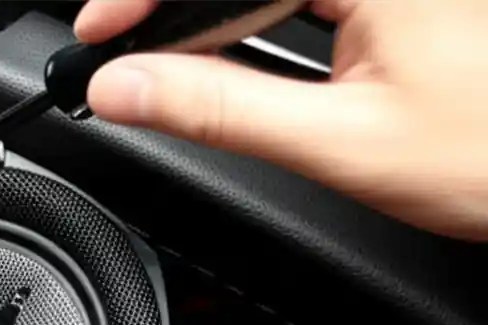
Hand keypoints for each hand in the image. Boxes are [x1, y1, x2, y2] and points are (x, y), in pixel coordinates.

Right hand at [74, 0, 487, 241]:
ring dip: (212, 17)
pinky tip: (230, 53)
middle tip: (117, 53)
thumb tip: (125, 88)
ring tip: (162, 58)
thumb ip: (218, 110)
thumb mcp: (336, 140)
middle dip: (172, 10)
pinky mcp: (399, 6)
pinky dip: (258, 22)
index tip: (97, 35)